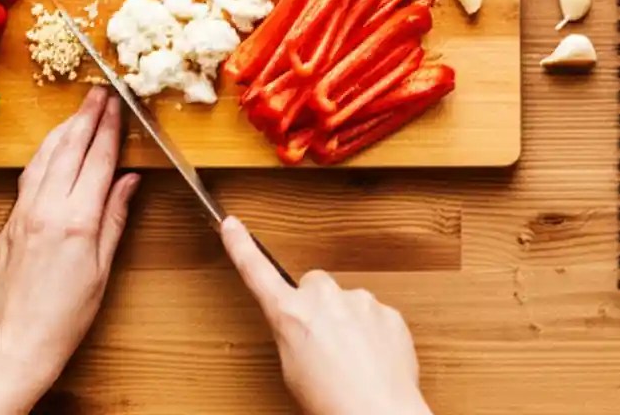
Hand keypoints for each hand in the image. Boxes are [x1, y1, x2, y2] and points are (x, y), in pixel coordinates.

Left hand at [0, 87, 140, 414]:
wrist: (18, 340)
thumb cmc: (67, 314)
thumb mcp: (102, 266)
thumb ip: (114, 217)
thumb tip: (129, 182)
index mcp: (77, 219)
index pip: (98, 160)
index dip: (110, 128)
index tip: (119, 103)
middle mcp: (46, 209)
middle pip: (71, 150)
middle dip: (88, 117)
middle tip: (100, 91)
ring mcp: (23, 213)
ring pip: (45, 158)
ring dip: (64, 129)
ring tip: (80, 110)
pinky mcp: (8, 223)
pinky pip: (28, 177)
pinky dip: (44, 155)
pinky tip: (52, 147)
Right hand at [221, 216, 430, 414]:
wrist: (377, 413)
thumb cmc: (331, 402)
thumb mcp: (292, 369)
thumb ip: (294, 333)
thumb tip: (305, 324)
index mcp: (291, 315)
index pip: (258, 273)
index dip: (241, 247)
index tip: (231, 224)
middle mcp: (325, 299)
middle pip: (315, 284)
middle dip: (317, 303)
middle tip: (322, 340)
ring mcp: (360, 302)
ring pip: (348, 302)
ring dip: (347, 322)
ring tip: (350, 361)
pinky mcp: (388, 312)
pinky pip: (374, 317)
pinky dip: (372, 334)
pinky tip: (371, 362)